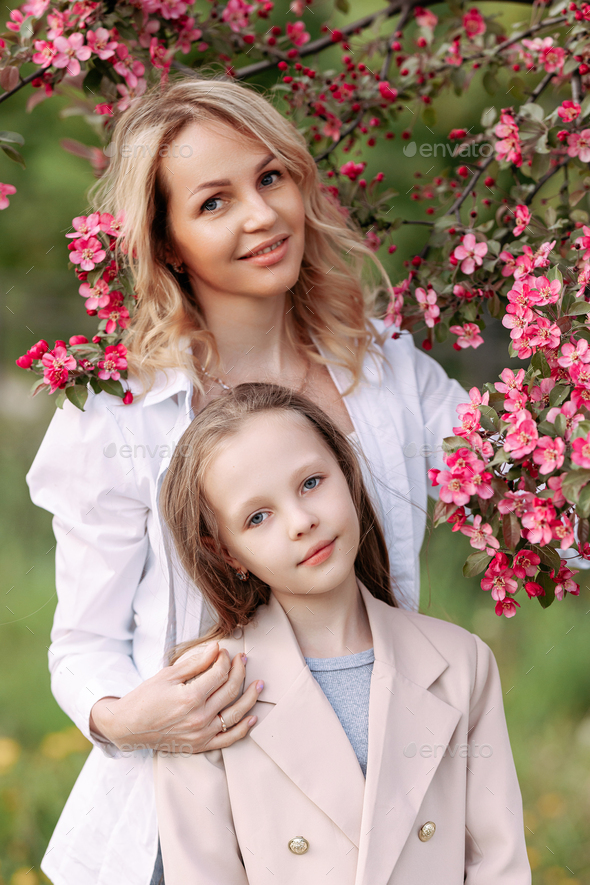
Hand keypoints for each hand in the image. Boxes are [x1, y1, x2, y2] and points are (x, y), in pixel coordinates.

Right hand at [89, 642, 262, 753]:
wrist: (128, 726)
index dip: (224, 659)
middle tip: (243, 660)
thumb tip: (217, 648)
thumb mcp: (168, 675)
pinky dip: (242, 729)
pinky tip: (252, 717)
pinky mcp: (200, 745)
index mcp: (190, 698)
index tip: (224, 652)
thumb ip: (195, 662)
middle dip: (239, 671)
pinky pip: (228, 739)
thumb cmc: (145, 698)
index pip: (219, 674)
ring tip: (259, 684)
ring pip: (235, 714)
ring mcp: (201, 734)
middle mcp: (199, 718)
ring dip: (250, 698)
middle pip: (230, 691)